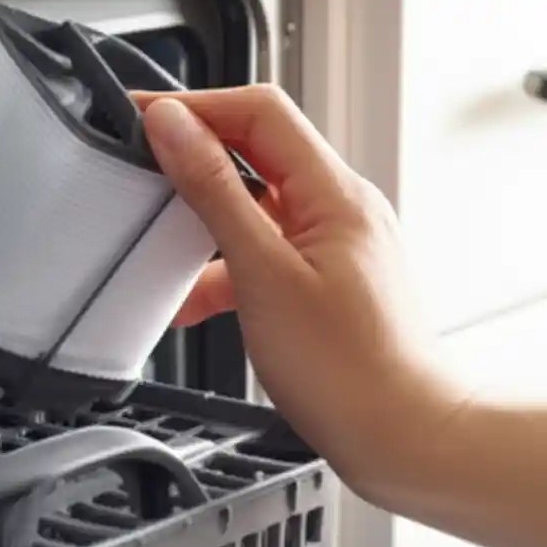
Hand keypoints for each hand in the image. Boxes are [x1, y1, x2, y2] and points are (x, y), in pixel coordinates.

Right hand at [134, 85, 465, 491]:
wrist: (405, 440)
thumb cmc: (352, 373)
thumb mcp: (263, 274)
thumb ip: (215, 193)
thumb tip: (175, 127)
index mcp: (336, 193)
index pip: (259, 111)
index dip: (196, 106)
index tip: (141, 119)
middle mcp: (344, 210)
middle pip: (257, 153)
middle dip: (196, 161)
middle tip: (143, 176)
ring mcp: (339, 247)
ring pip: (258, 208)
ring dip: (207, 225)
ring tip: (163, 251)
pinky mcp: (330, 284)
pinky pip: (269, 254)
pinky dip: (227, 270)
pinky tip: (197, 303)